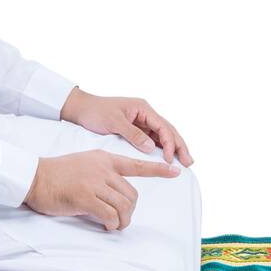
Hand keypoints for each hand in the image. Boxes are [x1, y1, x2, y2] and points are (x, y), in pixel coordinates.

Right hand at [23, 149, 180, 230]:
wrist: (33, 176)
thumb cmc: (56, 174)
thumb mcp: (84, 164)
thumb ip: (102, 174)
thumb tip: (116, 195)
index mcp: (104, 159)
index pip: (136, 164)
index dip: (158, 170)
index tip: (175, 171)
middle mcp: (103, 169)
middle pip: (132, 194)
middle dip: (130, 211)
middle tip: (120, 221)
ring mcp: (94, 183)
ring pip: (124, 206)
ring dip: (122, 220)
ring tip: (114, 225)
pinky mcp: (85, 197)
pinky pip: (109, 215)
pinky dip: (112, 224)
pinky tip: (106, 226)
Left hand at [59, 87, 194, 165]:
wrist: (81, 109)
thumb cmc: (96, 112)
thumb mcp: (114, 122)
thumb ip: (133, 134)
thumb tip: (152, 147)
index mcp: (142, 108)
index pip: (163, 126)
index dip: (170, 143)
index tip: (170, 158)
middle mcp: (145, 113)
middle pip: (168, 130)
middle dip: (180, 145)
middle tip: (189, 161)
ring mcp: (141, 121)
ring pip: (162, 135)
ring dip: (173, 148)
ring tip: (184, 161)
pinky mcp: (136, 129)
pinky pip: (153, 139)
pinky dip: (162, 148)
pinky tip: (167, 158)